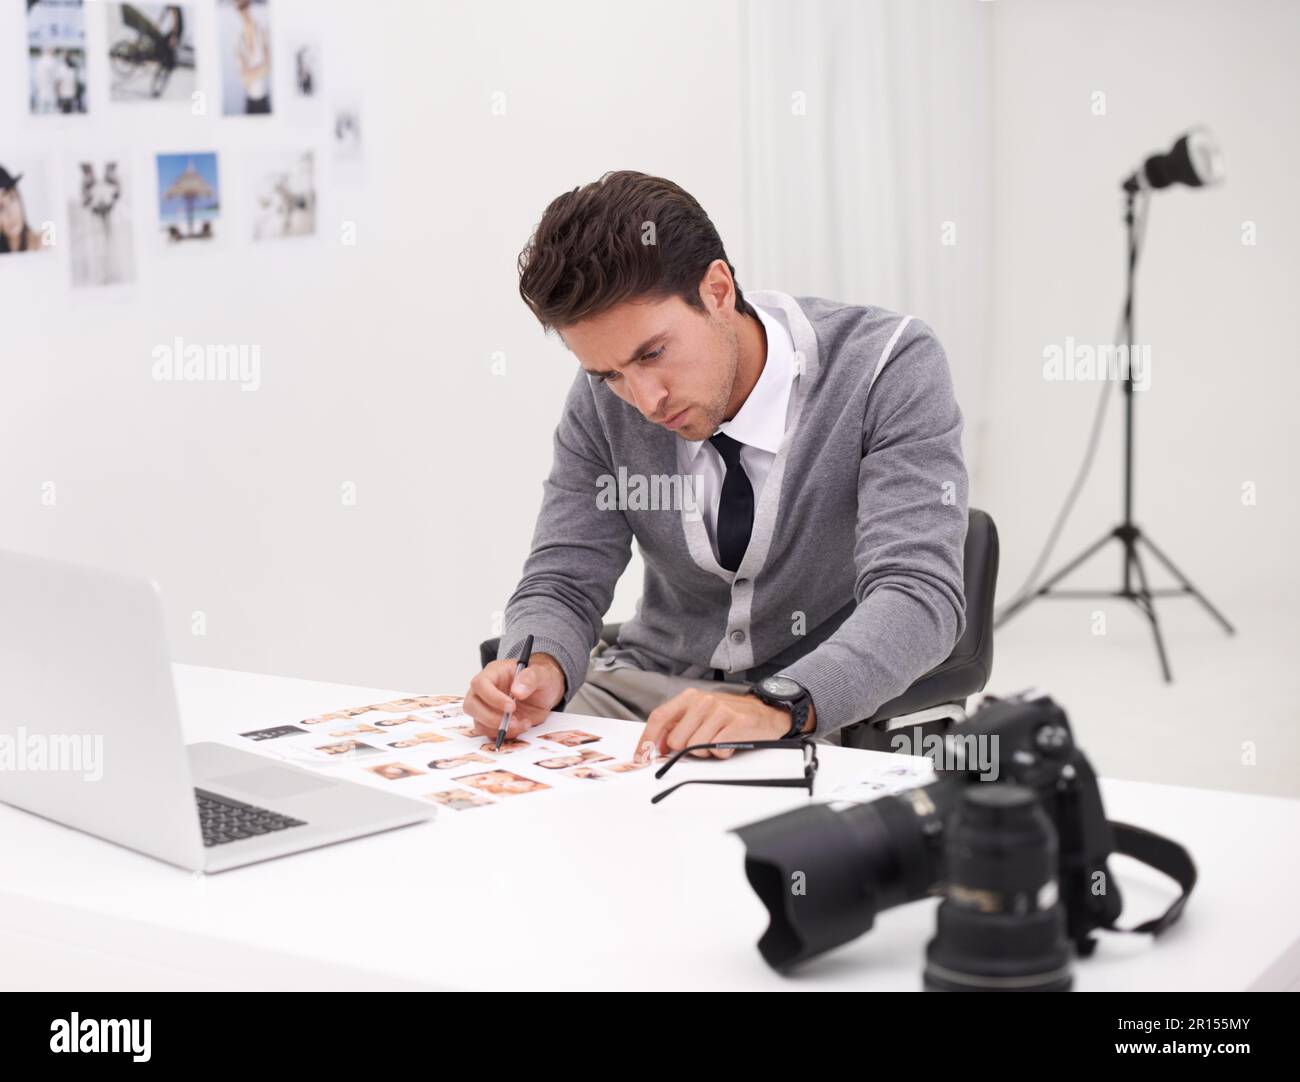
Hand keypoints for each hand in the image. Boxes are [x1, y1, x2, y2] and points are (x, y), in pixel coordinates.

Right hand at [462, 653, 565, 740]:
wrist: (546, 691)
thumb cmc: (540, 677)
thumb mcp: (542, 673)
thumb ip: (530, 678)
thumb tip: (517, 691)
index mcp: (494, 673)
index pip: (480, 684)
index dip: (492, 697)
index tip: (511, 706)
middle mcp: (485, 690)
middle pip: (471, 705)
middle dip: (491, 718)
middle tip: (514, 720)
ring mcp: (487, 708)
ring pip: (478, 723)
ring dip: (499, 728)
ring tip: (522, 723)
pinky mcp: (494, 722)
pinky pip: (490, 733)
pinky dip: (506, 734)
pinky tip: (523, 726)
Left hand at [636, 688, 807, 762]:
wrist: (764, 712)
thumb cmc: (728, 716)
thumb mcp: (699, 713)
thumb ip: (677, 725)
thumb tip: (655, 746)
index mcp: (689, 697)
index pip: (659, 717)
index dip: (647, 739)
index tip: (640, 757)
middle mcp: (702, 701)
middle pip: (676, 740)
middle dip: (685, 749)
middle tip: (701, 743)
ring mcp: (720, 711)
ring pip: (695, 748)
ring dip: (705, 752)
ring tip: (717, 741)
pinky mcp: (735, 724)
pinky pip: (716, 751)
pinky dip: (721, 754)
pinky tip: (729, 743)